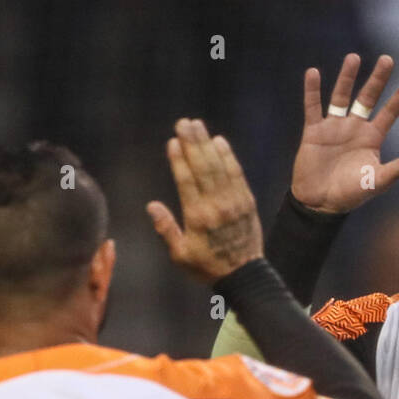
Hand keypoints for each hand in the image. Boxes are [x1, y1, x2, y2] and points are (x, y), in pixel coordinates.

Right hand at [147, 118, 262, 283]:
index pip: (186, 181)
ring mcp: (234, 202)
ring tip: (197, 125)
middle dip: (192, 143)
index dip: (179, 159)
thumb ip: (166, 230)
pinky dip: (228, 156)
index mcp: (197, 218)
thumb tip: (152, 205)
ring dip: (207, 143)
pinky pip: (237, 174)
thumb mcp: (180, 255)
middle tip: (183, 122)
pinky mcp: (247, 201)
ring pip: (219, 167)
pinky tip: (219, 141)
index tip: (173, 141)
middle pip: (202, 167)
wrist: (245, 276)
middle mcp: (216, 206)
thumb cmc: (208, 267)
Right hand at [291, 53, 398, 213]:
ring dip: (347, 78)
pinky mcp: (314, 132)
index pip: (390, 112)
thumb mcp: (377, 181)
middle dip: (378, 79)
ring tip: (354, 57)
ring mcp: (334, 127)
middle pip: (368, 98)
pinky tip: (313, 73)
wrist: (320, 204)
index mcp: (372, 138)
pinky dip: (312, 91)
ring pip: (341, 97)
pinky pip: (313, 107)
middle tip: (387, 58)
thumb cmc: (351, 195)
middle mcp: (355, 128)